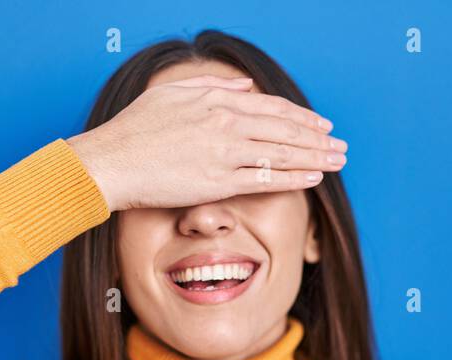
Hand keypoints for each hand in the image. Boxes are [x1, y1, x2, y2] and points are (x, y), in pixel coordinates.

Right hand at [66, 74, 347, 212]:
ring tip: (336, 163)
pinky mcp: (218, 181)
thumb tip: (244, 86)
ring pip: (281, 154)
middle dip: (317, 139)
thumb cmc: (134, 129)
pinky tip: (312, 178)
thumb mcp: (172, 94)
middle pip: (284, 130)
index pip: (272, 108)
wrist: (111, 161)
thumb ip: (212, 87)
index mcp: (216, 100)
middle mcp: (225, 123)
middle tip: (340, 147)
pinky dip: (293, 178)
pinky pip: (265, 179)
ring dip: (314, 159)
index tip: (321, 126)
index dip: (301, 118)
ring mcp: (223, 153)